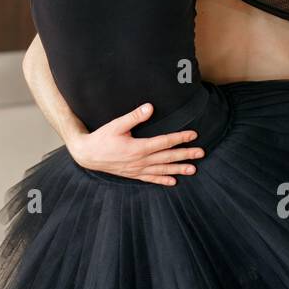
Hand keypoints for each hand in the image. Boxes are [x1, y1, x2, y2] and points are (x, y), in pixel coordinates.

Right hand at [66, 103, 204, 186]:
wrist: (87, 154)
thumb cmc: (101, 138)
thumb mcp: (116, 124)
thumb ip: (134, 116)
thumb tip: (150, 107)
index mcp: (139, 147)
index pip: (164, 142)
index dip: (180, 138)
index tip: (193, 135)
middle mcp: (141, 160)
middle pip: (167, 157)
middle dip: (185, 154)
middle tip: (201, 153)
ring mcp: (137, 169)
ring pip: (162, 169)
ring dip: (178, 169)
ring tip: (193, 169)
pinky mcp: (133, 174)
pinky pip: (151, 178)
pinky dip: (163, 180)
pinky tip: (173, 181)